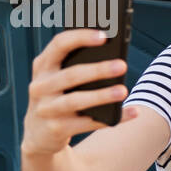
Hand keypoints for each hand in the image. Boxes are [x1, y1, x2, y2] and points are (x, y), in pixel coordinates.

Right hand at [20, 29, 134, 155]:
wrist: (39, 134)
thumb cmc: (58, 96)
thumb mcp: (58, 78)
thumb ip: (77, 64)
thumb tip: (115, 56)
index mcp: (43, 66)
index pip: (59, 45)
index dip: (81, 38)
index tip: (104, 36)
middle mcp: (40, 86)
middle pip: (71, 75)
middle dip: (98, 70)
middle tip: (122, 65)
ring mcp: (46, 108)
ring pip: (76, 100)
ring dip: (102, 96)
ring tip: (124, 91)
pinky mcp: (56, 129)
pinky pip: (87, 123)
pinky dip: (111, 118)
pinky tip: (131, 113)